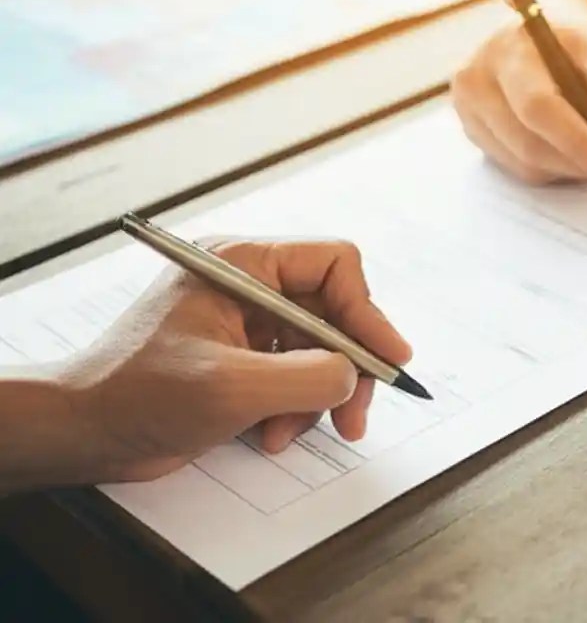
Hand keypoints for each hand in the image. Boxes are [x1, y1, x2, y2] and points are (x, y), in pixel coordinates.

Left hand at [61, 239, 411, 483]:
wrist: (85, 432)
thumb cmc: (139, 395)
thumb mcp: (235, 387)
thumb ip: (309, 377)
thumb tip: (352, 375)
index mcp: (243, 263)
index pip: (334, 265)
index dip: (368, 311)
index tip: (388, 358)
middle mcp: (251, 283)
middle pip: (336, 313)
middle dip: (348, 368)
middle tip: (355, 415)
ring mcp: (248, 321)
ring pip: (322, 350)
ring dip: (317, 397)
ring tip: (290, 432)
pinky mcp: (244, 357)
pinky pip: (297, 375)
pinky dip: (295, 409)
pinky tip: (270, 433)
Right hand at [451, 0, 586, 184]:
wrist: (542, 27)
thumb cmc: (578, 43)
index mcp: (511, 50)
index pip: (539, 108)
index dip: (578, 144)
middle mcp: (476, 77)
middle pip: (527, 143)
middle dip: (575, 163)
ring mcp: (466, 106)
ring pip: (521, 163)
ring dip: (564, 169)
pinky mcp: (470, 127)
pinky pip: (511, 167)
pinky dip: (546, 168)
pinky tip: (563, 149)